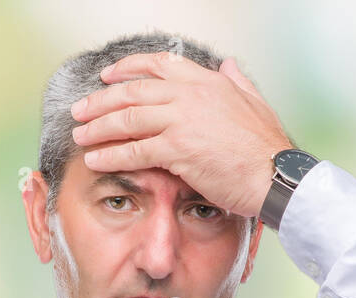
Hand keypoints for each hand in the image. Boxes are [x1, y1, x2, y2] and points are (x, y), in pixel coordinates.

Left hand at [69, 52, 294, 219]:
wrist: (275, 175)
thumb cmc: (266, 147)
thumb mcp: (254, 103)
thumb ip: (237, 81)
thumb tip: (227, 65)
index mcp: (208, 81)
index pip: (159, 65)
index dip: (128, 69)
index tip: (107, 76)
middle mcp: (191, 94)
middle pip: (134, 91)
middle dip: (101, 100)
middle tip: (80, 109)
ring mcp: (183, 120)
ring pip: (128, 118)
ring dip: (98, 127)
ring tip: (80, 135)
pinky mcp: (178, 149)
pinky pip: (135, 150)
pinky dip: (111, 154)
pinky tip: (94, 159)